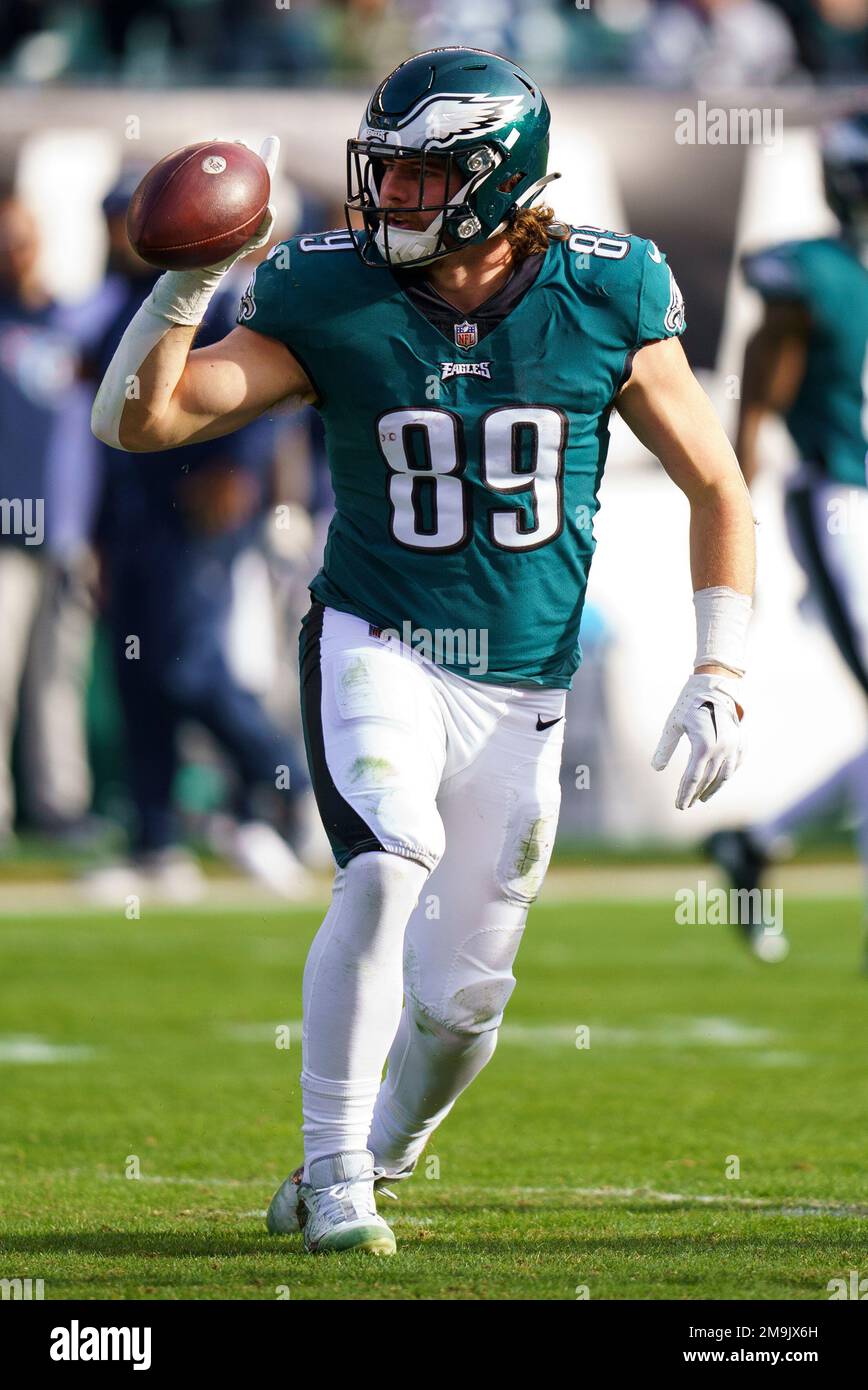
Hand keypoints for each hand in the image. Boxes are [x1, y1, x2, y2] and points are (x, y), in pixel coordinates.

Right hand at [204, 135, 280, 272]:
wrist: (199, 264)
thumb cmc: (230, 255)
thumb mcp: (251, 242)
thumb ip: (264, 228)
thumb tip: (272, 209)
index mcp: (251, 199)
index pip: (263, 173)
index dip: (268, 155)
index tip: (273, 140)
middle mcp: (235, 193)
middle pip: (241, 166)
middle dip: (241, 151)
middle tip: (239, 142)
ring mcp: (216, 195)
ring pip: (219, 168)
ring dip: (220, 152)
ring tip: (218, 140)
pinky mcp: (198, 198)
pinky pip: (199, 178)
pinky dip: (199, 165)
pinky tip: (194, 158)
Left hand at [652, 673, 743, 808]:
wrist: (715, 685)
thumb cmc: (689, 704)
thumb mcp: (673, 724)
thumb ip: (665, 747)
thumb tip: (656, 768)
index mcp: (703, 745)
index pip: (692, 778)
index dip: (685, 793)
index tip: (679, 806)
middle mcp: (721, 749)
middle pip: (707, 779)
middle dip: (695, 793)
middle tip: (686, 804)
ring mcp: (734, 746)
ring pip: (724, 776)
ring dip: (713, 788)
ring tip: (702, 797)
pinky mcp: (741, 742)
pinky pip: (735, 765)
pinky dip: (726, 775)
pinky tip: (719, 781)